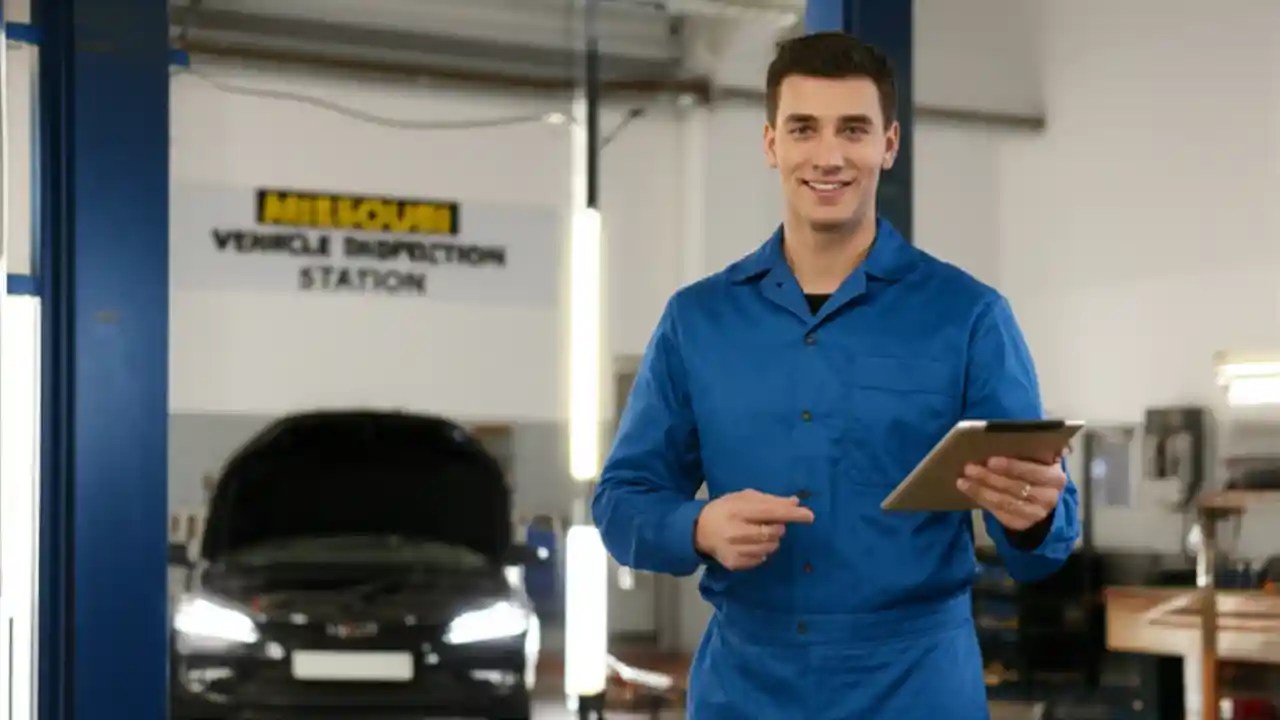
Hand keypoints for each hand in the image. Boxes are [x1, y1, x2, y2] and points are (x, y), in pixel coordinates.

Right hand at [694, 489, 814, 570]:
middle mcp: (735, 532)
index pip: (770, 512)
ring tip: (760, 533)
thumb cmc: (725, 510)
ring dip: (772, 540)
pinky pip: (761, 559)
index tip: (809, 516)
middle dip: (779, 527)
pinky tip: (751, 544)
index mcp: (737, 510)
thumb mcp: (743, 498)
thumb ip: (769, 500)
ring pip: (769, 548)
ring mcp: (734, 550)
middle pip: (773, 533)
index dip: (792, 514)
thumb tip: (794, 503)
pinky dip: (762, 551)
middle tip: (772, 523)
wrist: (699, 530)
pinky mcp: (734, 563)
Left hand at [956, 454, 1064, 531]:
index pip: (1034, 472)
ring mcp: (1036, 514)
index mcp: (1055, 477)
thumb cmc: (1033, 469)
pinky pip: (999, 513)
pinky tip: (968, 490)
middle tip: (969, 467)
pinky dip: (981, 500)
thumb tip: (999, 440)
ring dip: (981, 490)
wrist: (1040, 497)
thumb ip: (1027, 451)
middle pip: (1016, 487)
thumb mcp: (1036, 459)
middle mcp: (1049, 498)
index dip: (1012, 467)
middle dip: (990, 477)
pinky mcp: (1021, 523)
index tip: (991, 460)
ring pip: (1005, 502)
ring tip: (963, 480)